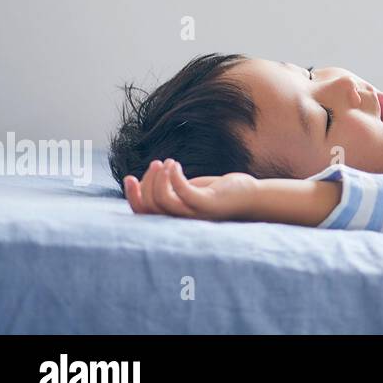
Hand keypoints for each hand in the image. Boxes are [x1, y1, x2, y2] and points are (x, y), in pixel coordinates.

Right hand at [123, 158, 258, 221]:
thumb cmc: (221, 193)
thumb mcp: (193, 190)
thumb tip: (154, 177)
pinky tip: (175, 164)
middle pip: (149, 206)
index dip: (132, 197)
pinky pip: (183, 193)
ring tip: (166, 162)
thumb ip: (174, 188)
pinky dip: (174, 177)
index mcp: (176, 217)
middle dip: (146, 182)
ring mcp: (194, 213)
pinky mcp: (207, 205)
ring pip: (162, 201)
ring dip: (158, 179)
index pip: (144, 213)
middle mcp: (182, 219)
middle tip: (156, 163)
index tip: (129, 178)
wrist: (252, 197)